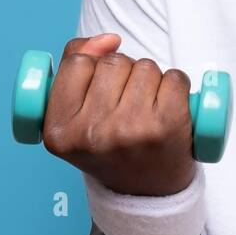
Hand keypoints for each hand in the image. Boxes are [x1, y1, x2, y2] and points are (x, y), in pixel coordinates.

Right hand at [41, 33, 196, 196]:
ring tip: (146, 110)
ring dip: (150, 80)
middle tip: (126, 106)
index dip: (94, 64)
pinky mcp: (166, 127)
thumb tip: (109, 40)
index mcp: (59, 130)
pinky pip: (175, 77)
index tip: (101, 86)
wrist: (145, 194)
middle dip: (124, 73)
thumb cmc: (111, 147)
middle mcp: (92, 133)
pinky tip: (168, 109)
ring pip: (145, 66)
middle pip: (114, 61)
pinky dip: (176, 87)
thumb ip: (76, 66)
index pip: (77, 62)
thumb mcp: (75, 116)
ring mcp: (129, 130)